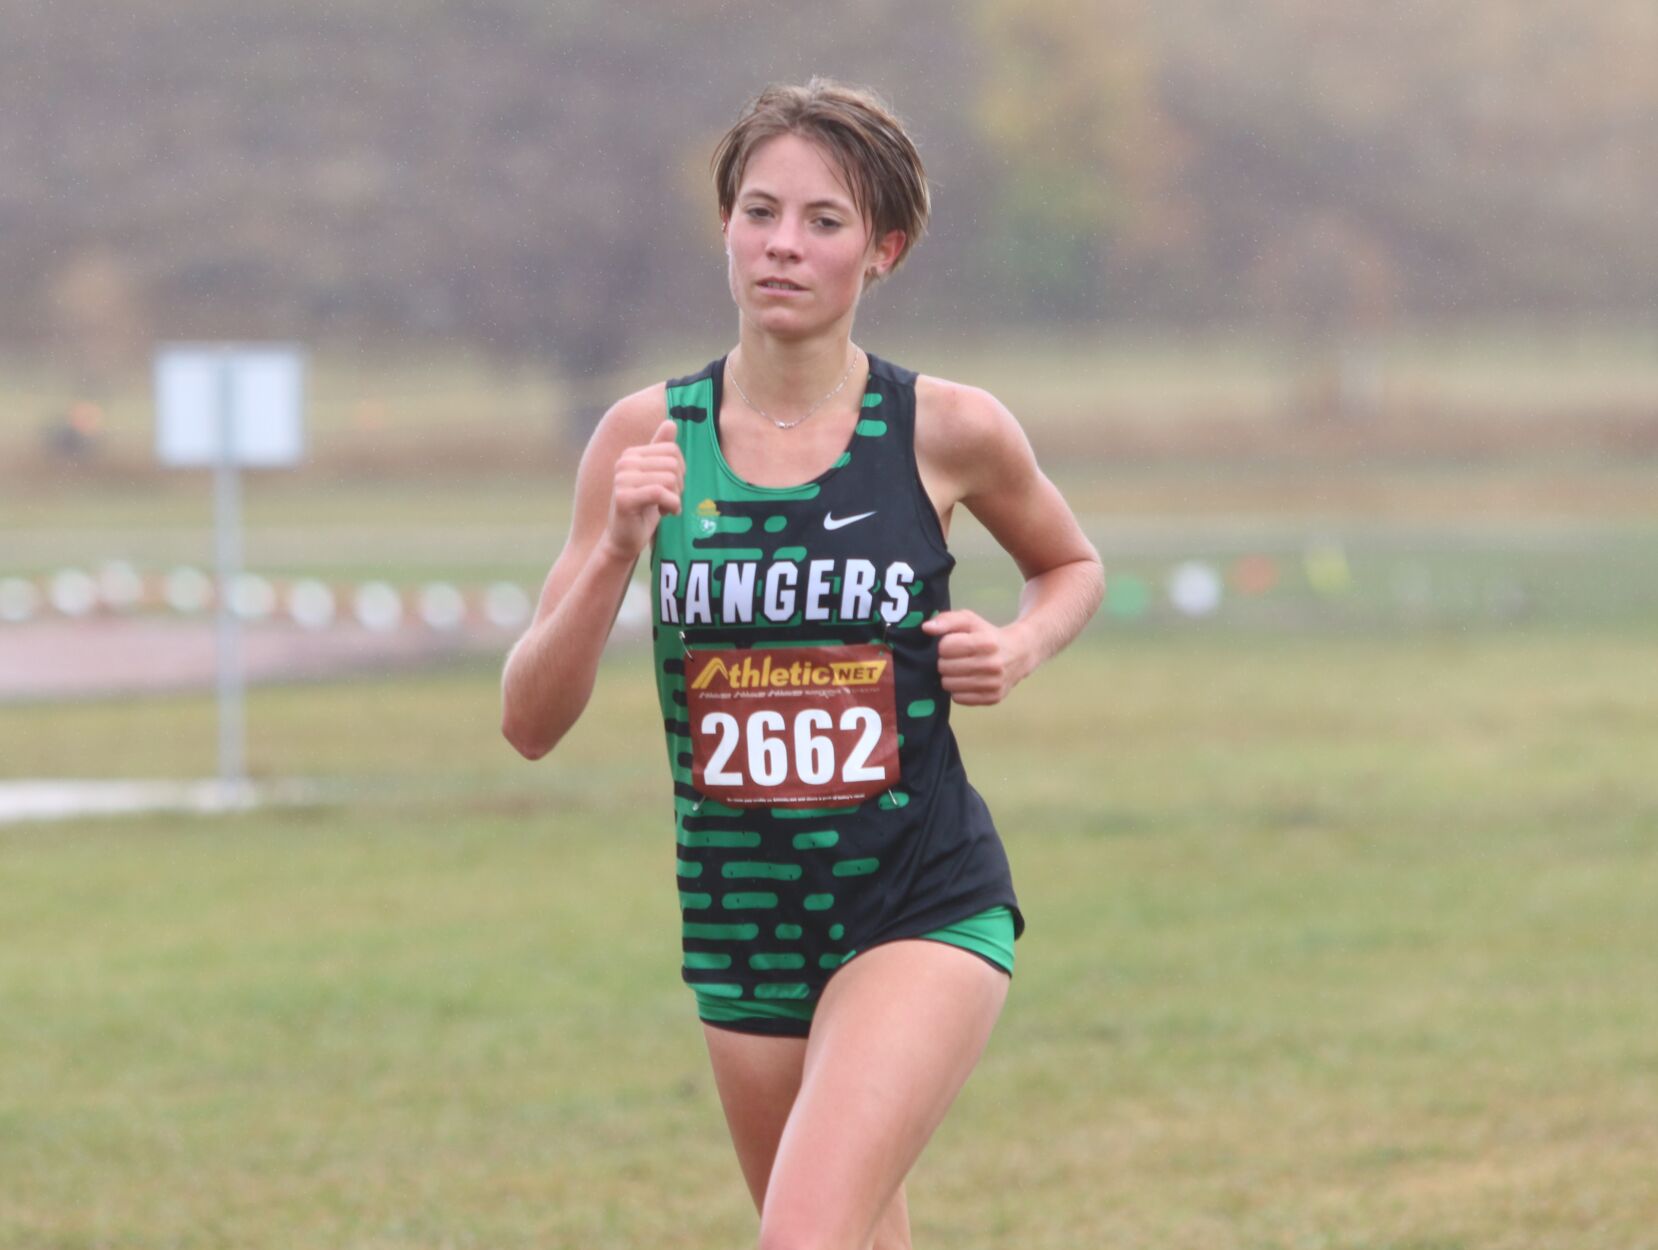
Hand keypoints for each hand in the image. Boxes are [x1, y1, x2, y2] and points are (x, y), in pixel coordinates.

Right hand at [604, 419, 682, 559]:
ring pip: (669, 479)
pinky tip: (666, 514)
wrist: (625, 540)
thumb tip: (671, 422)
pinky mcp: (623, 497)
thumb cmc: (644, 509)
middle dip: (678, 485)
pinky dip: (671, 506)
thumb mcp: (657, 478)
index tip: (670, 488)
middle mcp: (624, 462)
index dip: (680, 472)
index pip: (672, 450)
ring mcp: (621, 479)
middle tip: (668, 500)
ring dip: (675, 498)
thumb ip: (661, 451)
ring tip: (664, 508)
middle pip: (672, 464)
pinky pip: (660, 493)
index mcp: (632, 454)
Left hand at [921, 609, 1029, 705]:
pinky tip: (968, 680)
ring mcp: (994, 683)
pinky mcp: (993, 698)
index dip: (944, 645)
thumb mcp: (969, 621)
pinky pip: (958, 698)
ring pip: (949, 685)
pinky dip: (958, 690)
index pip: (945, 647)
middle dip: (945, 661)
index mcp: (986, 642)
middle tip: (956, 658)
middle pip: (944, 667)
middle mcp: (992, 664)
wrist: (1019, 653)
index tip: (953, 644)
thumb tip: (926, 628)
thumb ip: (947, 620)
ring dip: (950, 676)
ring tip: (960, 669)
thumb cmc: (987, 635)